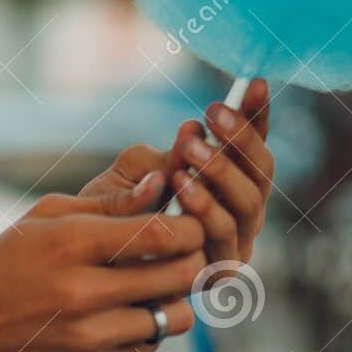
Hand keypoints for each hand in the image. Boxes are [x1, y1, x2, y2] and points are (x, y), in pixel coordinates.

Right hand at [0, 181, 205, 351]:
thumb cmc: (11, 259)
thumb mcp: (50, 214)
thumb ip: (113, 201)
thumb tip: (164, 181)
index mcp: (72, 245)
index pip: (161, 234)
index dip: (190, 225)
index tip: (188, 221)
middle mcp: (82, 293)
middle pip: (180, 275)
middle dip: (193, 256)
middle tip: (183, 250)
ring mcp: (87, 336)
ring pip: (174, 317)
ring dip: (177, 297)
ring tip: (160, 282)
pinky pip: (152, 347)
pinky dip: (153, 328)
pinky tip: (136, 310)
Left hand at [82, 80, 273, 271]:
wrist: (88, 268)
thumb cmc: (115, 214)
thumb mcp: (137, 171)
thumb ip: (167, 153)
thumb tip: (192, 131)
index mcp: (233, 183)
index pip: (254, 145)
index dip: (257, 114)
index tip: (252, 81)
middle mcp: (244, 212)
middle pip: (263, 171)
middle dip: (241, 139)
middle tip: (213, 112)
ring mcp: (237, 242)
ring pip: (249, 201)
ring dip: (221, 170)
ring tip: (191, 147)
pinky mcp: (220, 270)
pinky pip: (222, 232)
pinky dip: (206, 205)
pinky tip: (182, 182)